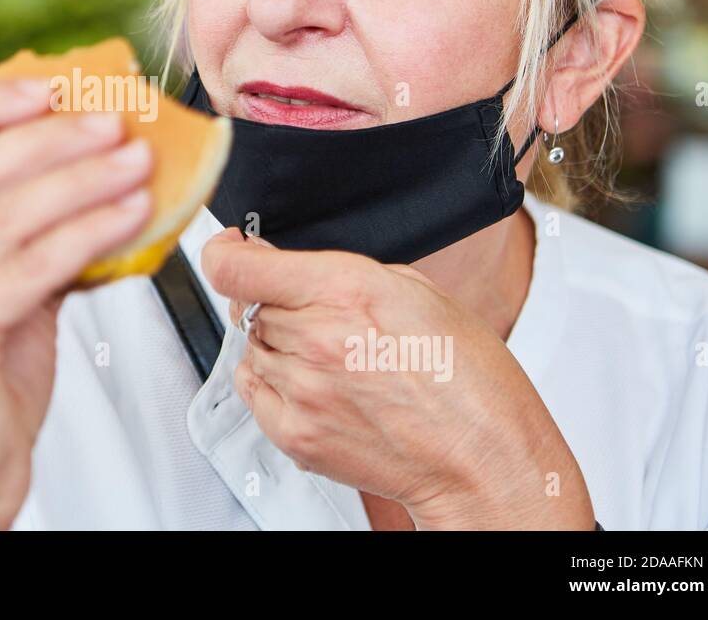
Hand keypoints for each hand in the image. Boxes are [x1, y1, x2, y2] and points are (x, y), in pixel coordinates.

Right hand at [0, 75, 151, 529]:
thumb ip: (13, 227)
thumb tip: (88, 160)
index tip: (47, 88)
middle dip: (49, 138)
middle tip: (112, 122)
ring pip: (3, 215)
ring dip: (81, 181)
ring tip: (135, 162)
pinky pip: (31, 266)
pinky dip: (88, 233)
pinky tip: (129, 215)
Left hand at [201, 229, 594, 529]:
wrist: (483, 457)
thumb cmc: (466, 377)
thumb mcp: (414, 291)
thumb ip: (337, 271)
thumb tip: (278, 259)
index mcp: (345, 291)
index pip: (236, 268)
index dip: (224, 253)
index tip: (231, 250)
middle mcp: (316, 339)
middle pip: (249, 306)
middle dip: (276, 304)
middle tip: (323, 320)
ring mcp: (302, 390)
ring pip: (252, 348)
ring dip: (279, 346)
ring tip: (335, 360)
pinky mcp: (295, 434)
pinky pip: (253, 391)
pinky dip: (275, 384)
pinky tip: (319, 387)